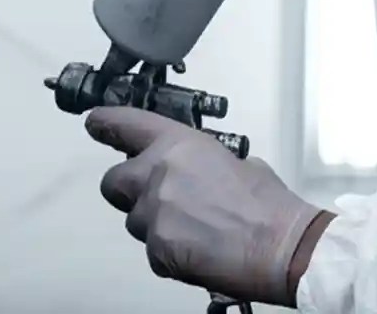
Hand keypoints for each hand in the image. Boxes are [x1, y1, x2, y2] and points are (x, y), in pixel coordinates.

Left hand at [86, 107, 328, 305]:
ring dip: (155, 224)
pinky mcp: (157, 248)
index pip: (126, 124)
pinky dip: (169, 253)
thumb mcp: (236, 161)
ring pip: (134, 220)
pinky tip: (198, 250)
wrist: (281, 247)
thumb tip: (198, 171)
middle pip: (113, 181)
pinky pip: (152, 251)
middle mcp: (158, 174)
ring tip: (193, 230)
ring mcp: (154, 212)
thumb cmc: (268, 207)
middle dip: (128, 190)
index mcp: (178, 145)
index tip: (95, 123)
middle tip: (155, 198)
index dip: (106, 123)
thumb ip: (201, 161)